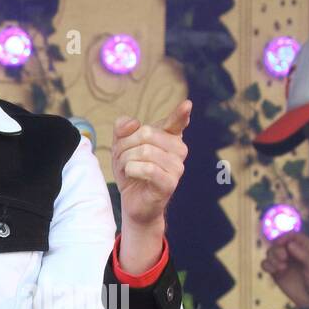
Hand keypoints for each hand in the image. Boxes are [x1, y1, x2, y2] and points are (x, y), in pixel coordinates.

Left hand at [111, 99, 190, 226]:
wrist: (133, 202)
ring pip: (144, 151)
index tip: (187, 105)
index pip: (177, 122)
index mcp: (169, 137)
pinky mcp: (170, 183)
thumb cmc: (131, 172)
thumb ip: (123, 128)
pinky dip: (131, 170)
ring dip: (126, 160)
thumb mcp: (121, 146)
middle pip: (146, 133)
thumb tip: (134, 123)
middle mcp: (178, 149)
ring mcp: (177, 167)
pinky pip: (147, 168)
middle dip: (125, 145)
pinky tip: (131, 176)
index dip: (181, 114)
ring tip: (126, 169)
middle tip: (122, 159)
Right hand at [262, 231, 308, 308]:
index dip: (285, 237)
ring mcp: (284, 262)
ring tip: (281, 268)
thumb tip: (290, 244)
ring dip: (272, 258)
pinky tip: (274, 272)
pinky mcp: (276, 272)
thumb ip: (304, 255)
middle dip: (277, 249)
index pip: (292, 235)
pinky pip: (265, 264)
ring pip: (270, 252)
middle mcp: (293, 252)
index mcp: (306, 247)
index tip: (281, 243)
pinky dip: (267, 266)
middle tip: (283, 258)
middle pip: (278, 242)